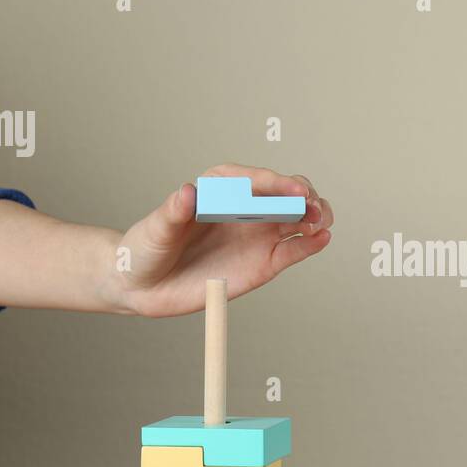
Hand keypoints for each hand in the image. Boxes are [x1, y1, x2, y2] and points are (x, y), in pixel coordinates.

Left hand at [108, 164, 332, 316]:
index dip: (278, 183)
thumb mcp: (156, 228)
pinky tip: (321, 239)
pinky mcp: (265, 262)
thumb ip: (173, 210)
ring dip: (315, 216)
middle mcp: (246, 207)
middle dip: (305, 195)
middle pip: (286, 193)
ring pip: (298, 218)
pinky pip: (293, 249)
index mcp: (222, 188)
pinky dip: (311, 244)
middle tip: (311, 208)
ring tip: (320, 224)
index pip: (256, 180)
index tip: (294, 189)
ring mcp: (258, 234)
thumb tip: (188, 191)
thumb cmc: (147, 248)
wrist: (144, 285)